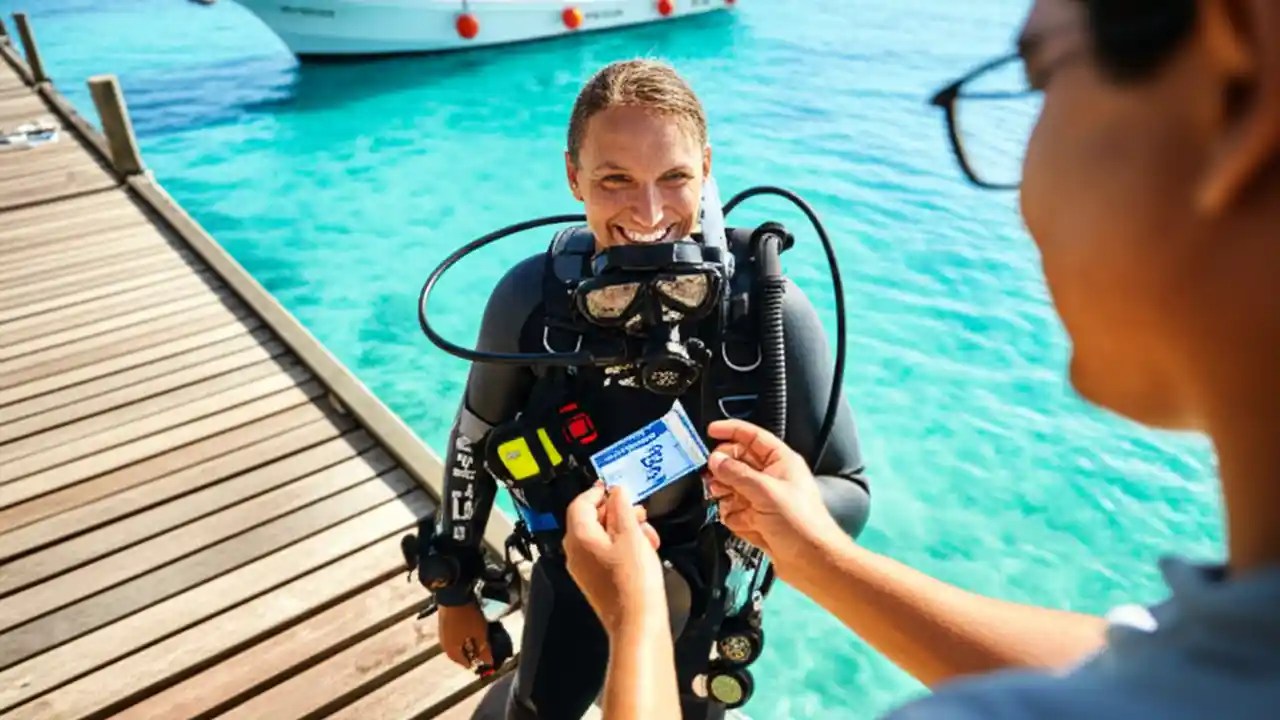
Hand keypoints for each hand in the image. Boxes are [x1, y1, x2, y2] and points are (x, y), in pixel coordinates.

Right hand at [437, 602, 493, 672]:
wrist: (453, 594)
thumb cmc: (467, 617)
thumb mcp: (480, 634)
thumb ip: (484, 649)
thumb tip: (489, 662)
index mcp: (452, 651)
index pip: (465, 663)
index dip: (478, 662)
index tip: (487, 659)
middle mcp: (444, 644)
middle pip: (459, 654)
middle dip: (472, 653)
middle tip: (483, 650)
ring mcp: (442, 633)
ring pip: (456, 644)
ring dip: (467, 644)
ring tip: (478, 639)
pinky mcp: (443, 622)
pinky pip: (454, 635)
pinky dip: (462, 636)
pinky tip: (470, 629)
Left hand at [564, 483, 665, 635]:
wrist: (638, 623)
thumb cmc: (634, 583)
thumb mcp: (631, 534)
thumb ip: (622, 507)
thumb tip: (616, 492)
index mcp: (579, 537)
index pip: (580, 503)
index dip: (599, 492)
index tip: (615, 487)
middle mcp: (575, 553)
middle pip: (591, 519)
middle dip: (617, 513)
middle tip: (638, 512)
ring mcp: (584, 569)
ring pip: (602, 537)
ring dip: (625, 530)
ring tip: (647, 536)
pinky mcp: (596, 581)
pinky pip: (605, 554)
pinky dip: (623, 547)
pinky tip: (644, 551)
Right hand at [704, 418, 848, 577]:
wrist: (813, 562)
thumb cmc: (802, 524)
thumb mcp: (765, 492)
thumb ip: (737, 474)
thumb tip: (716, 460)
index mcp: (781, 462)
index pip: (752, 437)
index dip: (731, 431)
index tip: (711, 431)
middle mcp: (772, 478)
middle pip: (738, 463)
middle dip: (723, 470)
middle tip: (712, 476)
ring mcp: (764, 500)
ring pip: (732, 488)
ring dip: (726, 496)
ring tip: (728, 502)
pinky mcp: (758, 520)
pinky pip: (734, 512)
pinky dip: (733, 517)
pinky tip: (743, 524)